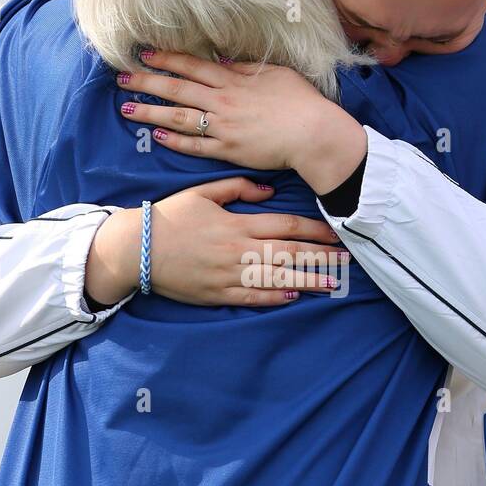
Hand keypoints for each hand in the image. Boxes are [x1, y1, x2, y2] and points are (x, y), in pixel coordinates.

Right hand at [84, 177, 348, 307]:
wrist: (138, 249)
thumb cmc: (170, 217)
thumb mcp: (202, 193)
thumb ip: (237, 189)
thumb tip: (268, 191)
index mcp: (237, 224)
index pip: (286, 227)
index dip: (315, 231)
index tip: (337, 233)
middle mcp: (238, 250)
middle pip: (290, 254)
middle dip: (321, 257)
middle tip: (347, 260)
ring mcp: (229, 275)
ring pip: (277, 278)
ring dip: (307, 280)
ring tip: (332, 282)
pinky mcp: (218, 294)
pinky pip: (252, 296)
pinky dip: (274, 296)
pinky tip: (294, 295)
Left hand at [115, 51, 367, 192]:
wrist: (313, 134)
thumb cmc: (301, 102)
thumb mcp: (276, 74)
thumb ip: (246, 68)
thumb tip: (223, 61)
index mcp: (233, 81)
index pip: (192, 67)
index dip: (166, 59)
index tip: (144, 54)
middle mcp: (222, 102)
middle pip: (176, 90)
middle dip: (147, 83)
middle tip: (122, 79)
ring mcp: (222, 128)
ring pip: (178, 118)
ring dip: (151, 113)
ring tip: (127, 109)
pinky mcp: (228, 151)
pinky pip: (195, 146)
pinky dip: (175, 141)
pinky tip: (157, 136)